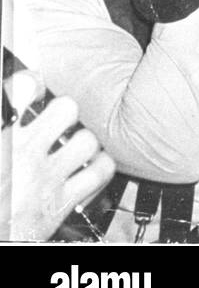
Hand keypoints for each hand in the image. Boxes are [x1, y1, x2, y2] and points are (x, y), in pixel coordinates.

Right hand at [1, 74, 114, 240]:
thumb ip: (4, 125)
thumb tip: (17, 98)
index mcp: (1, 140)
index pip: (22, 88)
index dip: (31, 82)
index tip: (31, 87)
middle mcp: (22, 156)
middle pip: (66, 109)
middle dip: (62, 112)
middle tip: (54, 122)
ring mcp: (45, 180)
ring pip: (87, 140)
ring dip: (81, 141)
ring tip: (70, 147)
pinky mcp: (60, 205)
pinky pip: (100, 173)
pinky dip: (99, 167)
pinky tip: (86, 169)